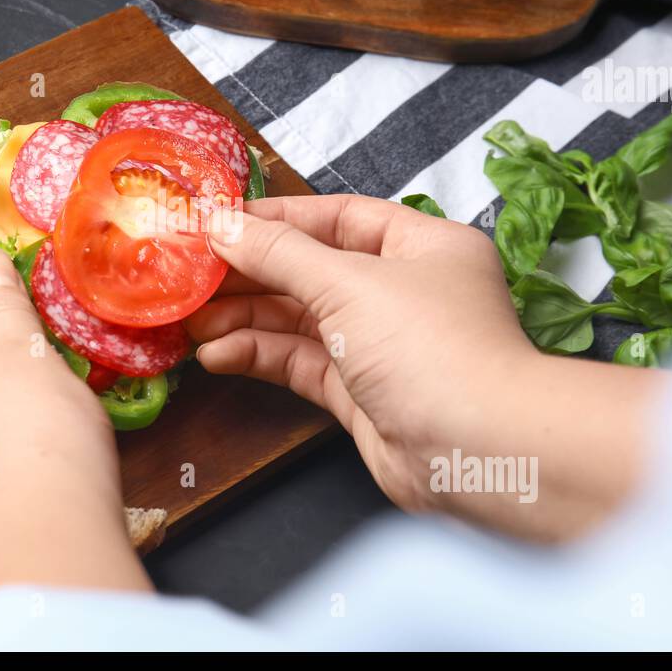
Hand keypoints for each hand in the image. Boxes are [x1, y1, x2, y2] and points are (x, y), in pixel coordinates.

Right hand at [190, 195, 657, 539]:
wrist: (480, 452)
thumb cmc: (432, 348)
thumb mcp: (349, 284)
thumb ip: (280, 254)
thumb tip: (222, 225)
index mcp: (422, 246)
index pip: (339, 218)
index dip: (278, 218)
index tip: (219, 220)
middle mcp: (404, 291)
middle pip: (314, 269)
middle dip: (252, 272)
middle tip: (191, 273)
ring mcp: (383, 346)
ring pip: (302, 320)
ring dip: (246, 317)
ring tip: (191, 318)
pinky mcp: (363, 395)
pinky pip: (301, 364)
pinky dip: (259, 356)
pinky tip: (216, 354)